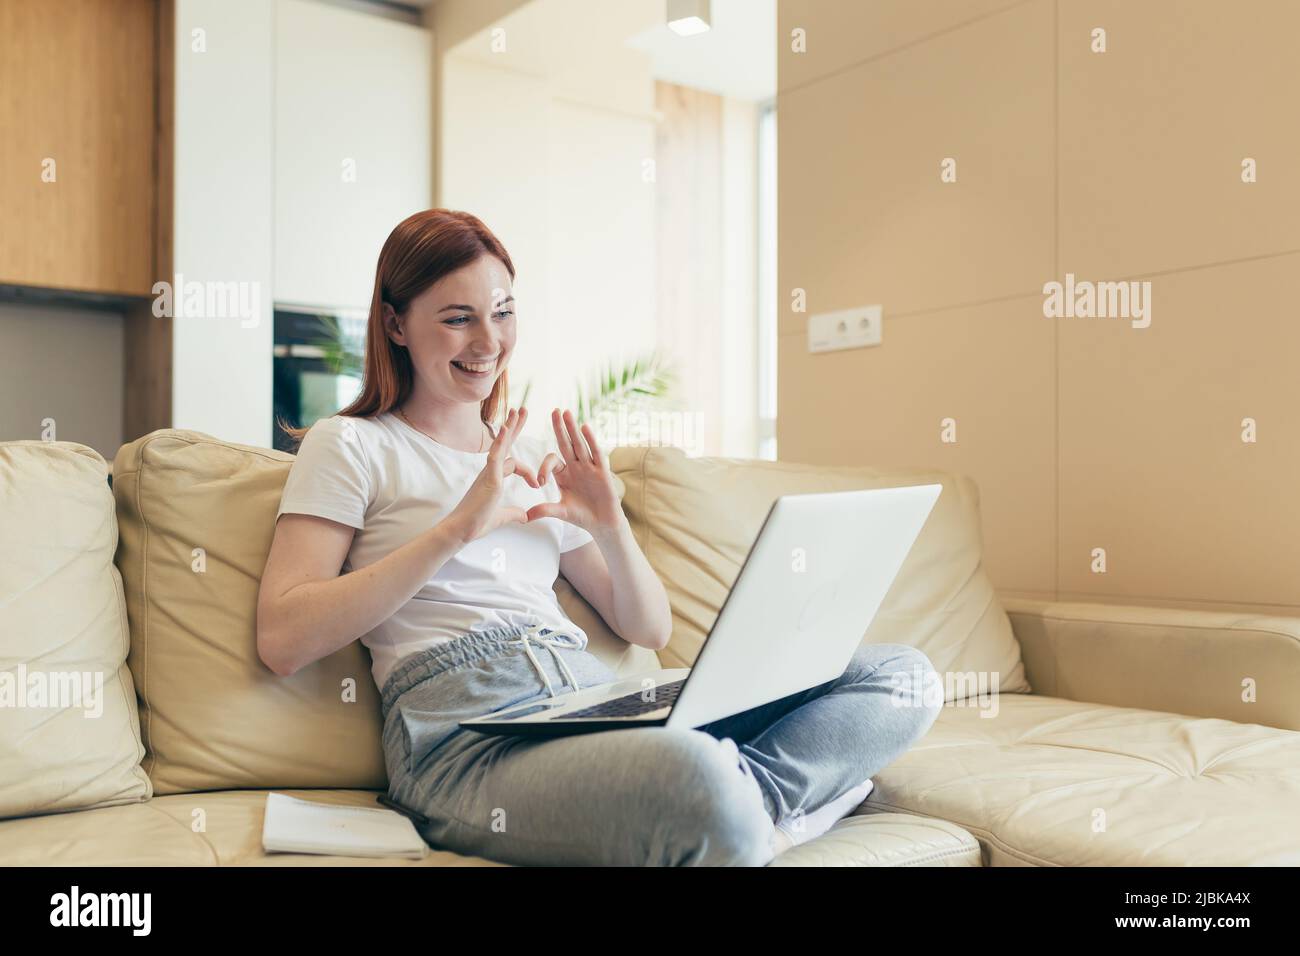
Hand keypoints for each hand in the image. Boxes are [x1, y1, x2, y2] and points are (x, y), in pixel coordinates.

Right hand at [441, 407, 540, 544]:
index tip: (536, 484)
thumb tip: (524, 516)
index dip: (527, 471)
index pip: (512, 463)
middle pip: (503, 444)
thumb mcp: (501, 517)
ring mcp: (488, 472)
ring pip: (500, 444)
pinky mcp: (489, 477)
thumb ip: (512, 513)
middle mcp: (489, 471)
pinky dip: (501, 441)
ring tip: (519, 410)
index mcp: (492, 478)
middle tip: (522, 410)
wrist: (462, 531)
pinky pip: (496, 455)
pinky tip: (507, 427)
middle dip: (514, 427)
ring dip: (510, 426)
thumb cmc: (475, 524)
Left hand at [526, 408, 623, 533]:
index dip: (544, 468)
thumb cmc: (582, 516)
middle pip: (566, 443)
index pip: (552, 461)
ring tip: (566, 412)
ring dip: (573, 429)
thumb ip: (544, 510)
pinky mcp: (602, 472)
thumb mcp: (561, 511)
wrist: (602, 524)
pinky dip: (590, 440)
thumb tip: (525, 517)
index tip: (540, 483)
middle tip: (554, 411)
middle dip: (560, 428)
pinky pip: (595, 453)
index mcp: (564, 474)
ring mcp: (590, 467)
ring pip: (580, 444)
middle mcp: (576, 467)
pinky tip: (584, 427)